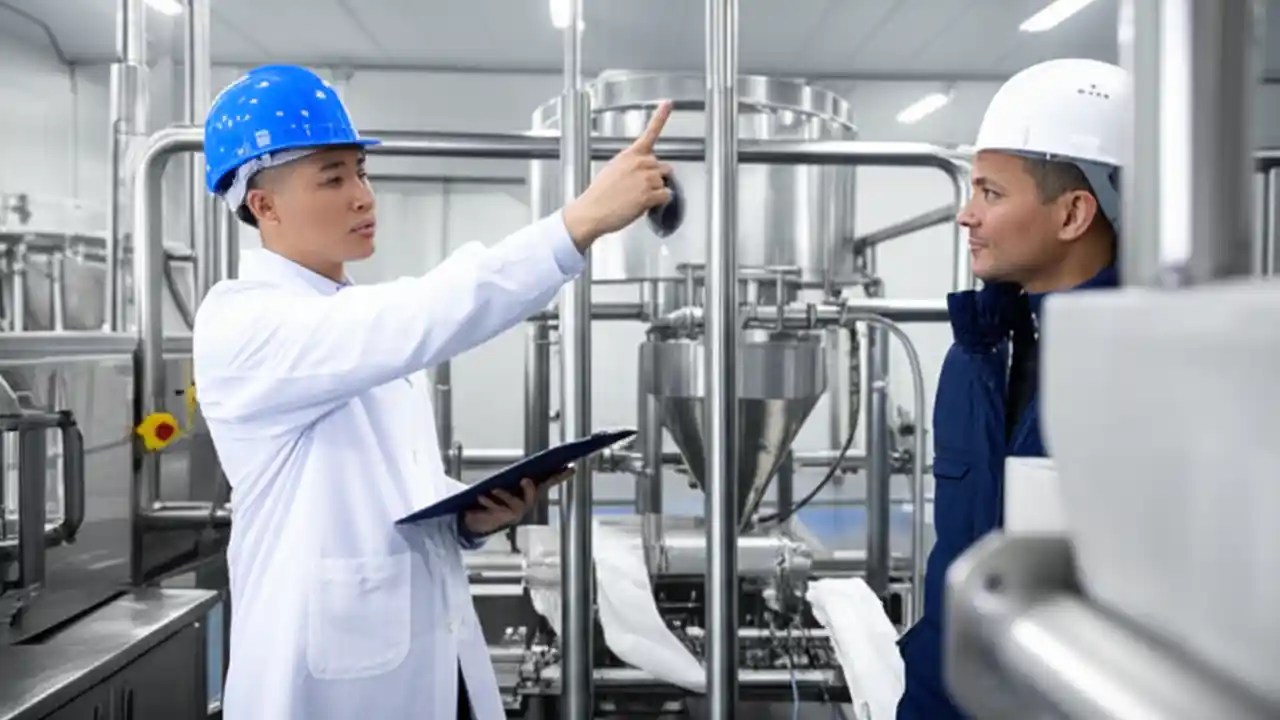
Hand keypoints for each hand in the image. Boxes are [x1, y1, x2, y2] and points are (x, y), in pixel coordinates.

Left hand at [462, 468, 572, 535]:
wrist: (481, 520)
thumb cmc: (498, 498)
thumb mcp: (508, 483)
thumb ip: (519, 477)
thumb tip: (527, 464)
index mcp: (531, 492)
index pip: (549, 482)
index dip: (561, 475)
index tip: (573, 468)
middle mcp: (526, 504)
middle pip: (533, 496)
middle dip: (530, 489)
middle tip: (525, 479)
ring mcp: (514, 513)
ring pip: (514, 505)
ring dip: (505, 496)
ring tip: (494, 489)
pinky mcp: (500, 518)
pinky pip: (495, 510)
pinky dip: (487, 503)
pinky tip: (479, 497)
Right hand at [562, 101, 674, 250]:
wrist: (592, 211)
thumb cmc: (599, 195)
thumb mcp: (612, 170)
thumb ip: (630, 164)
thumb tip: (642, 169)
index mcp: (629, 155)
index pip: (649, 133)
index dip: (661, 116)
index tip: (668, 103)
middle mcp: (640, 163)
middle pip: (662, 166)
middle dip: (655, 177)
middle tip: (639, 188)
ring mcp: (646, 179)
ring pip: (664, 182)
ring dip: (657, 190)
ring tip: (639, 198)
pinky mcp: (650, 195)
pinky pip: (666, 196)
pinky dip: (660, 202)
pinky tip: (646, 205)